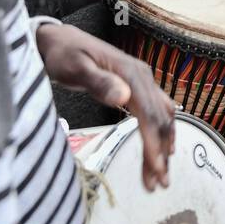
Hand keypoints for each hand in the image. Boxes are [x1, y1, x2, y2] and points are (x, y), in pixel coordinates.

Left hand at [35, 24, 175, 189]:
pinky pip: (157, 111)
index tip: (155, 170)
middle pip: (160, 119)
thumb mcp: (75, 68)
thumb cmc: (64, 55)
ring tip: (161, 174)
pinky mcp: (136, 86)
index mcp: (132, 74)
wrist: (61, 41)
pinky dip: (162, 132)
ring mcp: (142, 81)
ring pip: (162, 116)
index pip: (149, 114)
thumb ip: (98, 82)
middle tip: (159, 183)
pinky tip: (164, 148)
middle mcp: (143, 77)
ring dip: (163, 145)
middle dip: (161, 153)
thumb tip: (123, 97)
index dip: (153, 144)